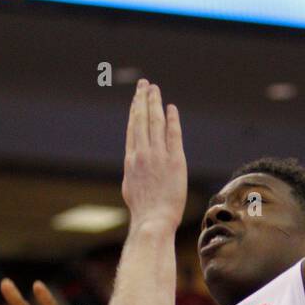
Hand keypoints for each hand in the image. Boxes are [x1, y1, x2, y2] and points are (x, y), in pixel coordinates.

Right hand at [122, 80, 186, 230]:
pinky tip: (171, 108)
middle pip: (141, 119)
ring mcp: (158, 155)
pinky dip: (172, 119)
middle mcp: (142, 153)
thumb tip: (134, 161)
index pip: (132, 129)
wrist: (152, 220)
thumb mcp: (130, 186)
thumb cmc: (142, 209)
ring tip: (154, 89)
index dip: (134, 111)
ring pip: (155, 122)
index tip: (136, 99)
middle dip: (142, 99)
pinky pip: (173, 134)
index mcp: (130, 159)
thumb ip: (133, 169)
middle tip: (144, 84)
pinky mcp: (175, 160)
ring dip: (155, 103)